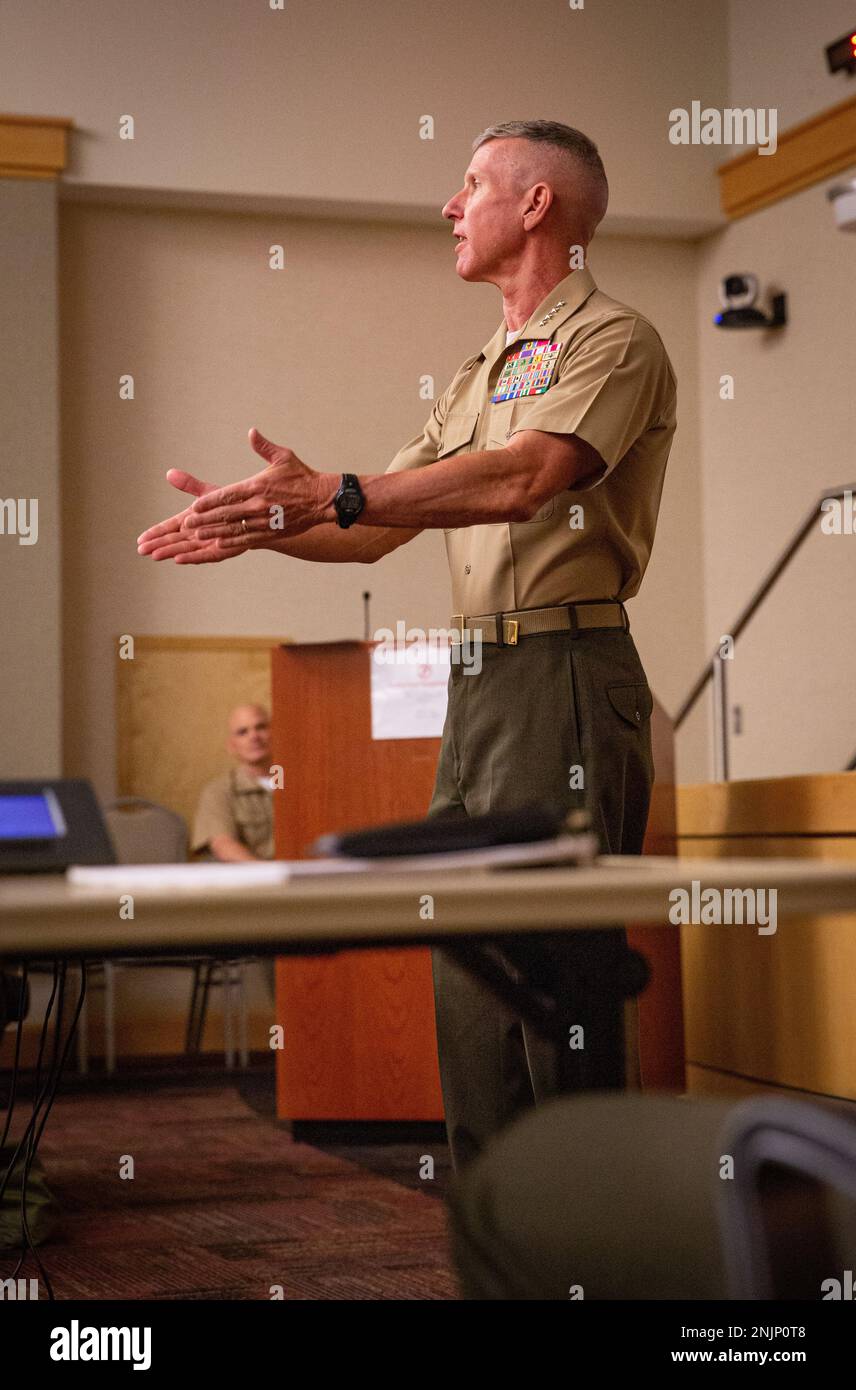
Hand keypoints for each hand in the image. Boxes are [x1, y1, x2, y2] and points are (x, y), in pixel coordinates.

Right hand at [136, 470, 234, 563]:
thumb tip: (169, 473)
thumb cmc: (233, 504)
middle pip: (174, 541)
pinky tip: (178, 560)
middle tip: (141, 550)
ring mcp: (210, 543)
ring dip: (170, 552)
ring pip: (186, 549)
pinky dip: (192, 557)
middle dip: (157, 545)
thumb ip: (190, 486)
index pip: (169, 528)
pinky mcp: (224, 550)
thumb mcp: (208, 493)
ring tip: (154, 556)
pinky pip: (206, 555)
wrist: (258, 514)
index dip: (155, 533)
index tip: (140, 540)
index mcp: (192, 520)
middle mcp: (198, 533)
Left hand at [181, 428, 333, 548]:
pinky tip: (219, 544)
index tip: (194, 506)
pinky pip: (248, 539)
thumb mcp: (284, 457)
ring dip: (214, 533)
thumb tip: (251, 432)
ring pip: (234, 529)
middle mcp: (259, 505)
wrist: (324, 500)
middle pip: (226, 514)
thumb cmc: (302, 477)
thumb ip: (264, 446)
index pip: (227, 495)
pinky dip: (232, 542)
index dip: (209, 502)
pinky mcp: (273, 533)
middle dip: (205, 520)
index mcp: (257, 486)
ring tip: (197, 536)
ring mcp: (265, 521)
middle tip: (187, 524)